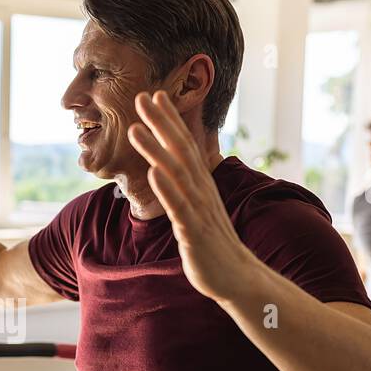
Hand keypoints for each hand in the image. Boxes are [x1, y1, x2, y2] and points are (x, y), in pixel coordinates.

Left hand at [127, 90, 259, 301]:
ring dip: (155, 150)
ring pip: (175, 174)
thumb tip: (172, 171)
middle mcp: (201, 190)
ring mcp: (198, 209)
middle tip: (143, 96)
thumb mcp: (198, 209)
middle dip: (161, 122)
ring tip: (136, 129)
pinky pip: (179, 207)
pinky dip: (166, 188)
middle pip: (180, 150)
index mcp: (200, 184)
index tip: (154, 94)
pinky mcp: (194, 231)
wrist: (235, 276)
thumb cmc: (212, 242)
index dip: (169, 120)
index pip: (184, 145)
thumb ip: (186, 188)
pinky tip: (153, 171)